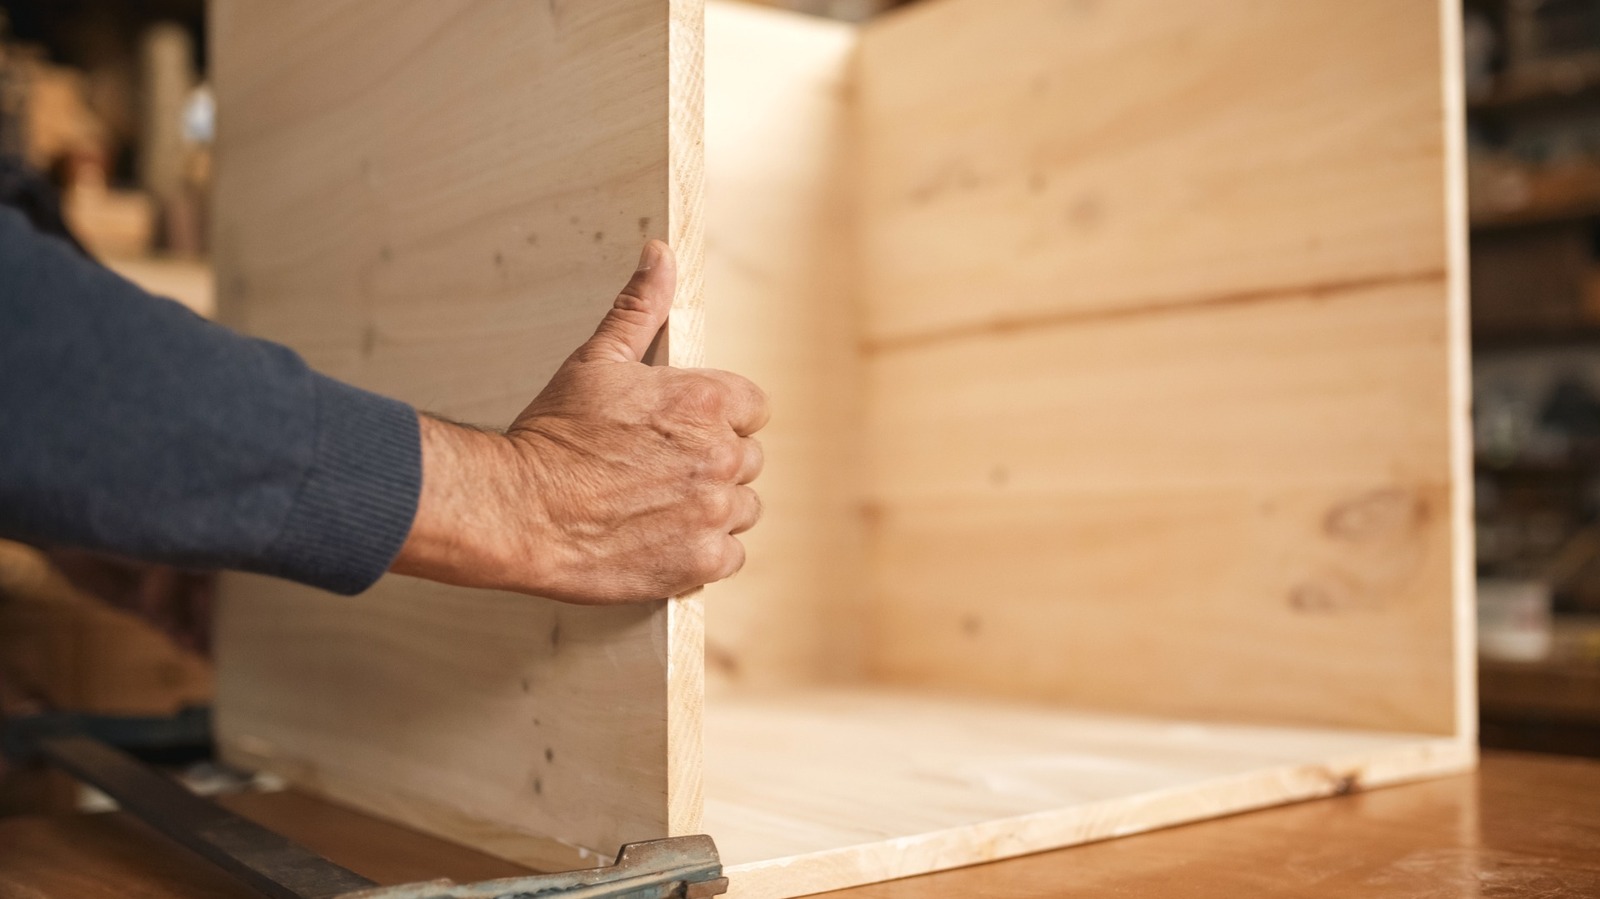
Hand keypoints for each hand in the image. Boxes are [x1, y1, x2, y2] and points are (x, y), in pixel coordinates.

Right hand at [390, 241, 768, 602]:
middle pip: (746, 459)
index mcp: (705, 400)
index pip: (752, 406)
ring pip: (741, 509)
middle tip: (656, 470)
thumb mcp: (596, 359)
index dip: (718, 418)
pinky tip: (660, 537)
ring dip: (710, 508)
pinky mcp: (699, 561)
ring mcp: (712, 512)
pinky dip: (701, 550)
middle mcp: (720, 455)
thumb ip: (640, 307)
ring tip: (656, 505)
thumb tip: (660, 256)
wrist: (517, 510)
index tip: (682, 430)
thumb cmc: (551, 436)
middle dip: (711, 462)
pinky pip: (728, 555)